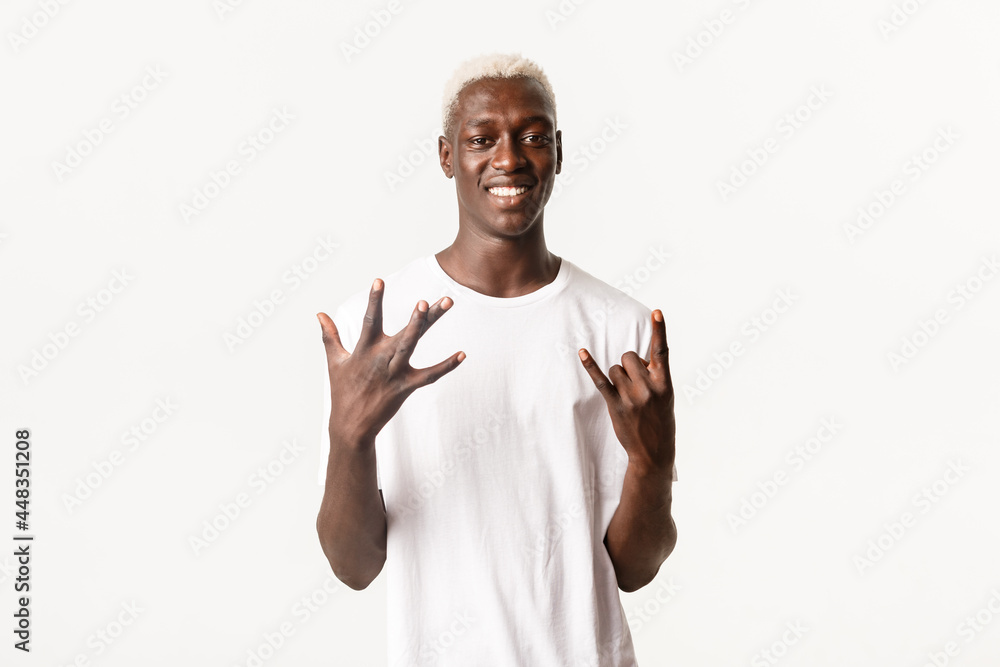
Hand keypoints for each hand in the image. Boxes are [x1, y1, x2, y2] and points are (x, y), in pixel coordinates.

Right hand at [318, 278, 464, 446]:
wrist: (350, 426)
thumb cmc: (342, 391)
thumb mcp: (335, 362)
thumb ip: (330, 336)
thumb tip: (320, 314)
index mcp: (363, 350)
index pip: (370, 320)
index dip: (375, 300)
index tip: (379, 280)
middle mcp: (379, 359)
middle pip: (401, 333)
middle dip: (415, 316)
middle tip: (428, 299)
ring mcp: (393, 374)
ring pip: (411, 347)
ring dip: (424, 328)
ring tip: (440, 306)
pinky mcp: (405, 388)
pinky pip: (429, 376)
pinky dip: (446, 366)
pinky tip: (462, 354)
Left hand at [578, 309, 674, 476]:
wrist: (653, 453)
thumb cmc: (660, 422)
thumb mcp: (666, 397)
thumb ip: (655, 376)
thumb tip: (638, 359)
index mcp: (665, 383)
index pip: (661, 351)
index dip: (659, 330)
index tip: (656, 312)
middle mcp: (649, 387)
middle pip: (629, 356)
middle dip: (629, 365)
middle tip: (635, 384)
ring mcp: (631, 396)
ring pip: (615, 368)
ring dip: (617, 377)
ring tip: (627, 396)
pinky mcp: (615, 405)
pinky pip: (601, 380)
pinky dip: (590, 365)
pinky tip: (582, 352)